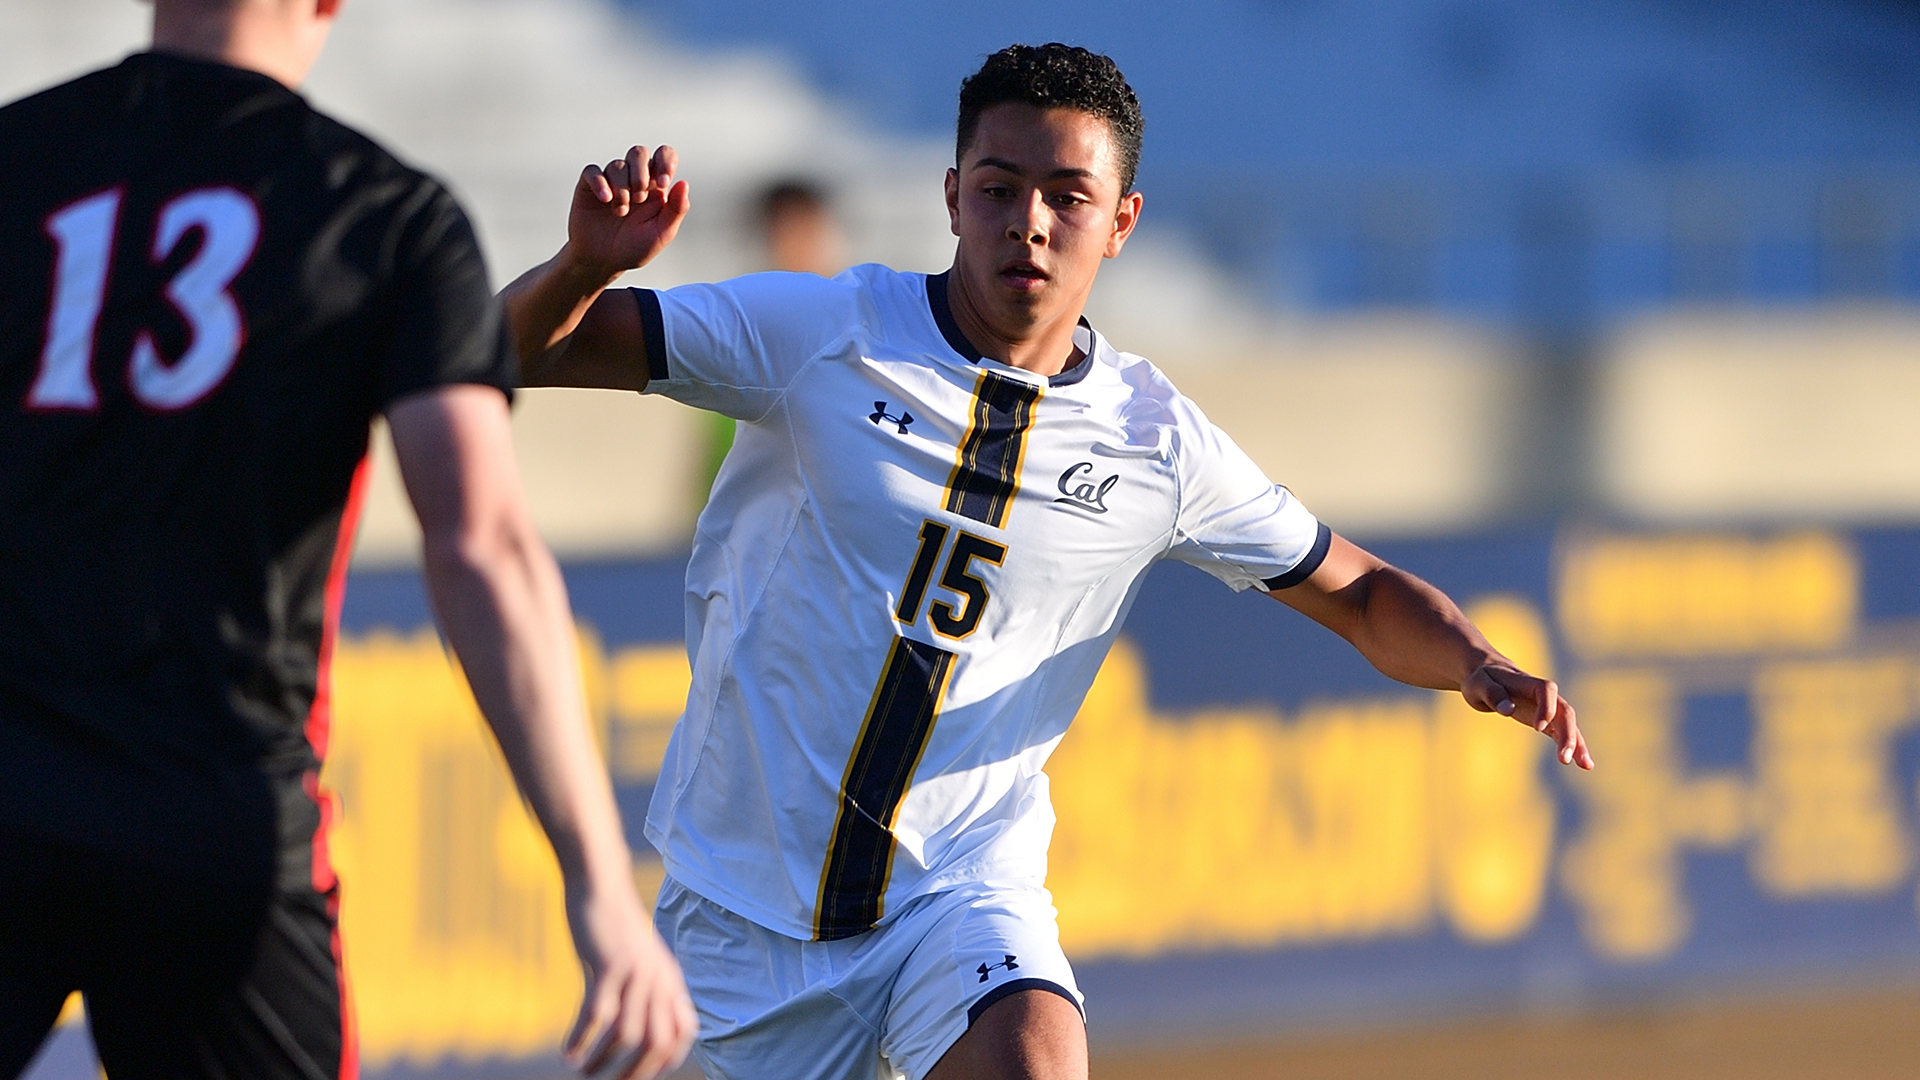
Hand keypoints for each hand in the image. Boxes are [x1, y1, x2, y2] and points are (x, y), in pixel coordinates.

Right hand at [562, 874, 696, 1079]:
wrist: (600, 884)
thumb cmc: (616, 925)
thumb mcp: (641, 956)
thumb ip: (649, 985)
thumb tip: (644, 1020)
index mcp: (669, 979)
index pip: (685, 1031)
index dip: (669, 1060)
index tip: (646, 1074)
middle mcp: (659, 980)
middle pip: (659, 1043)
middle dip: (636, 1073)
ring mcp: (636, 973)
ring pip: (628, 1035)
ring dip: (604, 1061)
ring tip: (583, 1071)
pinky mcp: (608, 966)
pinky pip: (597, 1016)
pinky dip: (582, 1040)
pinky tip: (568, 1053)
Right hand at [564, 144, 690, 282]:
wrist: (602, 262)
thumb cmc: (634, 248)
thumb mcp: (662, 234)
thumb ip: (676, 210)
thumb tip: (683, 183)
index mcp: (655, 186)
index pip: (665, 156)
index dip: (665, 161)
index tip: (662, 183)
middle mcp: (634, 179)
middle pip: (638, 153)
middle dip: (640, 174)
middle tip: (639, 199)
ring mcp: (611, 181)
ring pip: (617, 165)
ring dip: (622, 188)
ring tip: (621, 212)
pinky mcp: (589, 186)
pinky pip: (592, 171)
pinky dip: (599, 183)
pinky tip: (606, 200)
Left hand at [1462, 663, 1593, 769]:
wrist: (1488, 677)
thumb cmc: (1481, 679)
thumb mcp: (1477, 684)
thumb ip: (1492, 694)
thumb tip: (1508, 709)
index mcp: (1527, 682)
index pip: (1546, 690)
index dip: (1547, 707)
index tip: (1539, 728)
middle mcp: (1544, 694)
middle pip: (1564, 710)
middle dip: (1568, 733)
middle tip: (1565, 758)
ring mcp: (1548, 707)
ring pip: (1569, 724)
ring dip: (1577, 743)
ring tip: (1586, 766)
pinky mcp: (1546, 720)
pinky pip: (1563, 733)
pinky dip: (1574, 747)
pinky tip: (1583, 765)